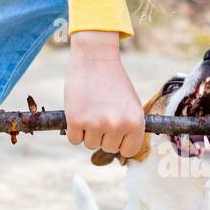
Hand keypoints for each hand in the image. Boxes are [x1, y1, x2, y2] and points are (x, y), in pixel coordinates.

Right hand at [64, 31, 144, 157]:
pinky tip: (79, 112)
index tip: (114, 132)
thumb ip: (128, 126)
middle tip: (100, 113)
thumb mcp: (131, 105)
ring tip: (90, 109)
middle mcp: (117, 125)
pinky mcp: (76, 120)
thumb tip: (120, 149)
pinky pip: (74, 139)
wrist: (95, 58)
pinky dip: (74, 130)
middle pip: (107, 147)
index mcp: (136, 122)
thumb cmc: (114, 80)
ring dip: (87, 132)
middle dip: (102, 135)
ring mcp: (96, 124)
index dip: (120, 142)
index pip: (128, 151)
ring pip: (90, 144)